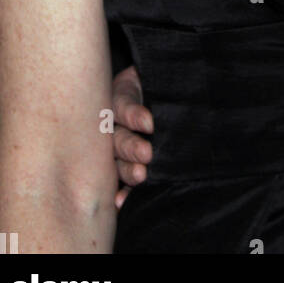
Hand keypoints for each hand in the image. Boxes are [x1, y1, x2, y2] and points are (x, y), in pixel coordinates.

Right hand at [111, 64, 153, 208]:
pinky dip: (122, 191)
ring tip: (141, 175)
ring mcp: (118, 145)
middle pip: (118, 137)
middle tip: (147, 154)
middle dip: (132, 147)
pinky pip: (120, 180)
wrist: (168, 89)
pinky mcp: (125, 165)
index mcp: (121, 97)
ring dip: (128, 169)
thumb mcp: (160, 81)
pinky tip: (121, 201)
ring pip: (117, 160)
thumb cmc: (165, 85)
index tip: (150, 123)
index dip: (133, 114)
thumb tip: (165, 105)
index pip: (123, 106)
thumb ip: (164, 88)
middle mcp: (115, 124)